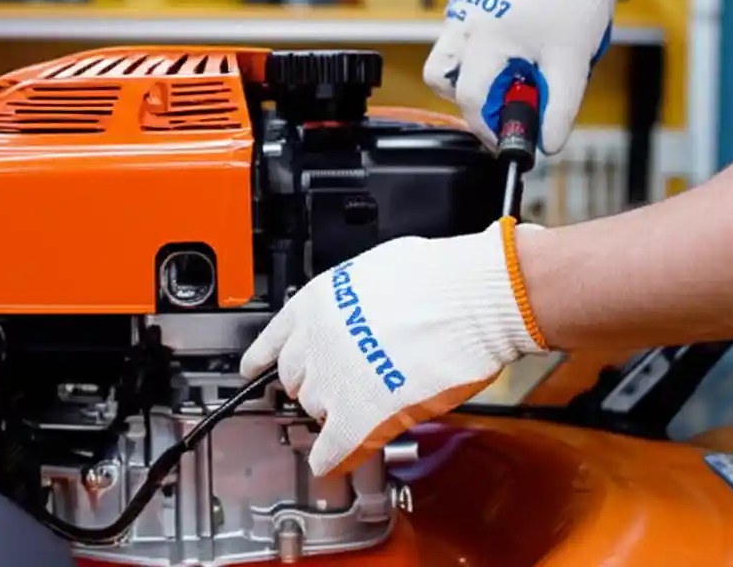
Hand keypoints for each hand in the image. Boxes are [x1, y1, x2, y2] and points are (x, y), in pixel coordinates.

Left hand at [239, 218, 547, 475]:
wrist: (475, 298)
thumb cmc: (442, 278)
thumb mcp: (374, 272)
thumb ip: (349, 299)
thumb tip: (355, 313)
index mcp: (315, 302)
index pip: (270, 342)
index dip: (266, 361)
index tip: (258, 370)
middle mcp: (314, 341)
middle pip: (296, 379)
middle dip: (317, 382)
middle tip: (344, 381)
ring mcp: (334, 380)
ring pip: (317, 411)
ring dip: (335, 411)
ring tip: (365, 403)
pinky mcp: (361, 415)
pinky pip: (332, 449)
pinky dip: (334, 458)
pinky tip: (336, 460)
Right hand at [424, 0, 634, 153]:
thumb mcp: (572, 60)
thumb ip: (559, 108)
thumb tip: (548, 145)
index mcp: (486, 35)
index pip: (470, 99)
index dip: (488, 127)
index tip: (509, 137)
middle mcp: (465, 18)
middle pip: (440, 80)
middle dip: (471, 100)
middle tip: (509, 103)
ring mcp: (464, 4)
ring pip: (446, 58)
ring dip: (473, 76)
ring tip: (517, 72)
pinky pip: (461, 36)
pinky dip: (481, 53)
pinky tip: (518, 46)